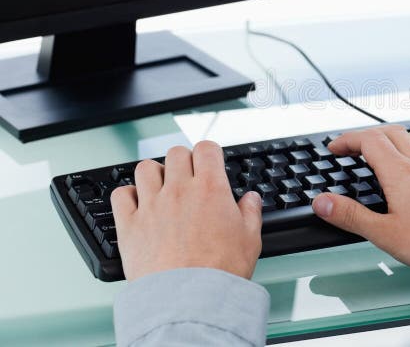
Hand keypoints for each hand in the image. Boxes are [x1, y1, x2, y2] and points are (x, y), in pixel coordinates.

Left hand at [110, 141, 262, 281]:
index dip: (209, 153)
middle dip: (183, 161)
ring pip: (145, 168)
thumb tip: (250, 199)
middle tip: (187, 176)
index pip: (206, 149)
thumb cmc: (221, 271)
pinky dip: (128, 195)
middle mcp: (179, 190)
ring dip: (155, 173)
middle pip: (176, 153)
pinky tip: (138, 204)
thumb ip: (250, 212)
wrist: (191, 299)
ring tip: (161, 187)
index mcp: (210, 189)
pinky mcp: (130, 225)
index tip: (209, 163)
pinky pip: (120, 195)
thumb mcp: (250, 239)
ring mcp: (152, 205)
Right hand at [311, 125, 409, 281]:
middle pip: (394, 133)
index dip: (348, 139)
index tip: (335, 147)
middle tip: (356, 147)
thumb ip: (350, 216)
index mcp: (400, 172)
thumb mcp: (383, 234)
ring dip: (407, 137)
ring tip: (396, 146)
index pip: (369, 140)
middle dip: (370, 135)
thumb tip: (322, 203)